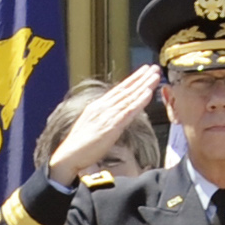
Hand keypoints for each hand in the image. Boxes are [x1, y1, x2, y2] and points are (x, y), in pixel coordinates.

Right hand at [41, 66, 162, 184]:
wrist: (68, 156)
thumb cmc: (79, 146)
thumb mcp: (91, 126)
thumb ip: (103, 119)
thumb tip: (114, 117)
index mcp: (97, 107)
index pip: (118, 90)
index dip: (132, 80)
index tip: (143, 72)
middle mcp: (102, 107)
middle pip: (125, 90)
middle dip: (141, 78)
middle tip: (154, 68)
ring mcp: (107, 115)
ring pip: (129, 97)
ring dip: (144, 85)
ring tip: (155, 76)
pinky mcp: (111, 126)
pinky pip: (128, 111)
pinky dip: (139, 101)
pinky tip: (148, 93)